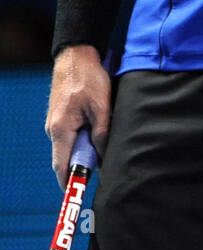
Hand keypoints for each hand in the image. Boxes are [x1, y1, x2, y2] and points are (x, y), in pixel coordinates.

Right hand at [45, 46, 111, 188]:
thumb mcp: (101, 107)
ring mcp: (55, 122)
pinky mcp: (60, 116)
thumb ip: (102, 134)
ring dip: (84, 151)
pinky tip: (96, 135)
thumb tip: (102, 157)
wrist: (76, 55)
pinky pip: (70, 136)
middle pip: (65, 158)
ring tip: (100, 149)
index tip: (76, 194)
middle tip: (98, 172)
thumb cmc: (89, 78)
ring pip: (69, 146)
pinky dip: (82, 140)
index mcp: (61, 129)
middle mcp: (53, 129)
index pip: (61, 165)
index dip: (68, 182)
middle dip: (80, 167)